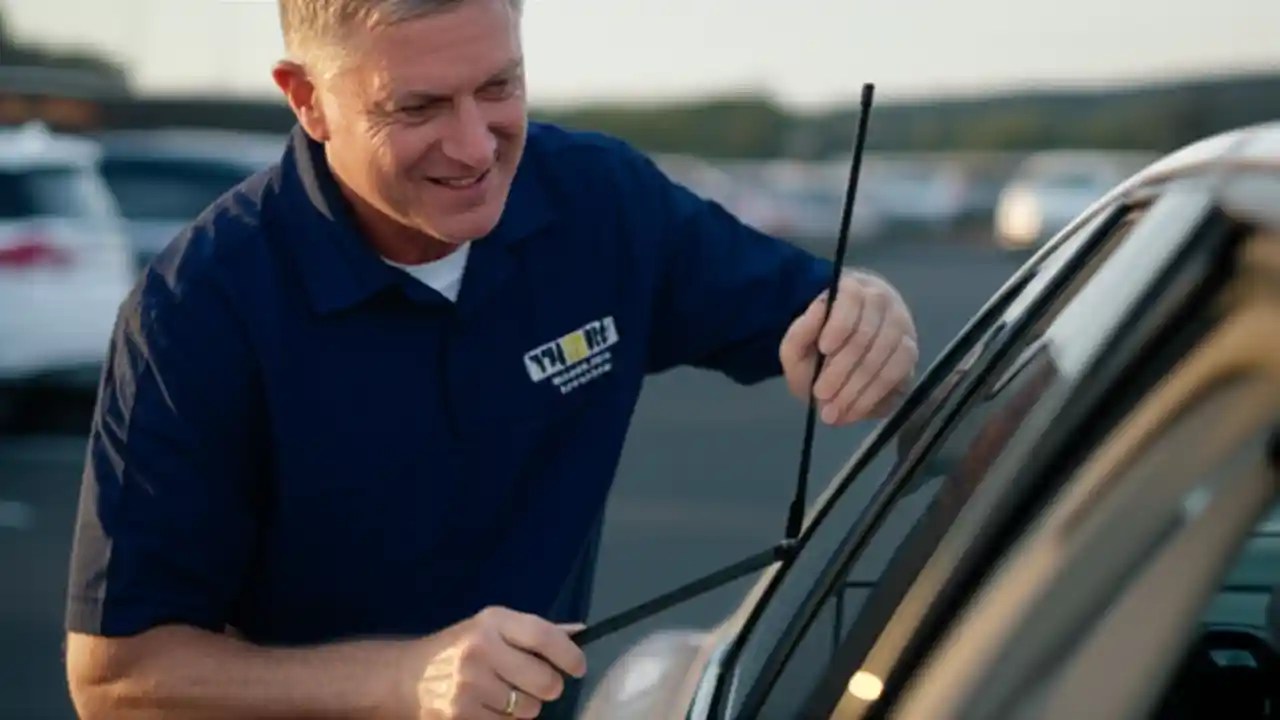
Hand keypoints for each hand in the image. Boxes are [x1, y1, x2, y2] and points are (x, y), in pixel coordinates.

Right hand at [406, 606, 586, 718]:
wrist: (406, 677)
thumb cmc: (459, 648)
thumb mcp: (492, 628)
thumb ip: (534, 632)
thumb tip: (580, 632)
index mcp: (492, 622)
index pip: (543, 636)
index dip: (569, 655)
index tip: (578, 668)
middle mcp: (481, 649)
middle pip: (544, 680)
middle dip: (549, 687)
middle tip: (537, 684)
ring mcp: (470, 685)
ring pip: (529, 709)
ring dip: (525, 706)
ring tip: (503, 694)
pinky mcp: (461, 715)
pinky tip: (487, 707)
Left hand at [780, 270, 917, 424]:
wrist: (834, 370)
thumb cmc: (814, 351)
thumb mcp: (796, 346)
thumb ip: (800, 331)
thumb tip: (819, 308)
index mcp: (851, 289)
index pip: (852, 296)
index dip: (840, 322)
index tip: (824, 348)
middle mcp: (883, 302)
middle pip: (869, 331)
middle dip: (842, 368)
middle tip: (820, 394)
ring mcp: (901, 327)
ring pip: (886, 355)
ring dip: (857, 387)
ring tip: (832, 411)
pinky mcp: (910, 354)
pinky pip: (898, 373)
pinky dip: (873, 395)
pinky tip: (853, 411)